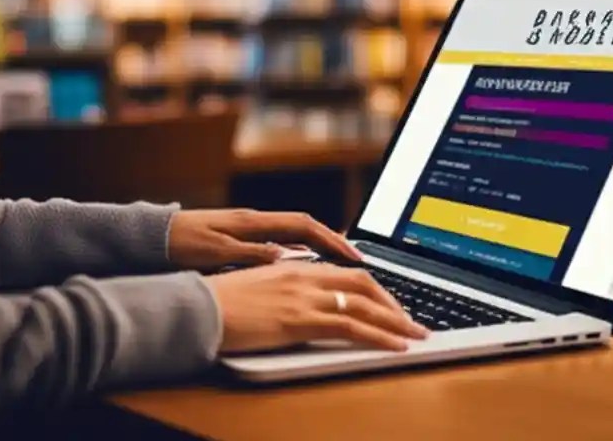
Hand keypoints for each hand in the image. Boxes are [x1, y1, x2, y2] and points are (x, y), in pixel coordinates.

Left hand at [168, 209, 362, 270]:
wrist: (151, 237)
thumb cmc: (179, 244)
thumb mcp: (215, 252)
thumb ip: (251, 253)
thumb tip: (287, 256)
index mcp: (252, 222)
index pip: (304, 227)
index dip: (332, 241)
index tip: (353, 257)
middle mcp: (255, 221)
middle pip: (306, 228)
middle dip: (334, 243)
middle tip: (358, 261)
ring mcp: (249, 228)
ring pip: (295, 235)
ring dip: (320, 248)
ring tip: (342, 266)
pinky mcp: (242, 237)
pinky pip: (282, 242)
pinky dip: (300, 253)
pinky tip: (306, 267)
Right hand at [205, 262, 428, 351]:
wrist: (197, 309)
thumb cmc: (218, 303)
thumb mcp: (257, 289)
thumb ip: (283, 291)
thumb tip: (298, 303)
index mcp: (295, 267)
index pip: (347, 272)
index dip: (375, 288)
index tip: (390, 303)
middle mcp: (305, 276)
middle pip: (364, 284)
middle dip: (393, 303)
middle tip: (411, 321)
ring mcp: (305, 297)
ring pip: (365, 305)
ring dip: (395, 322)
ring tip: (415, 335)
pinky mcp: (301, 320)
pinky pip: (351, 327)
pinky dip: (379, 336)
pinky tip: (394, 345)